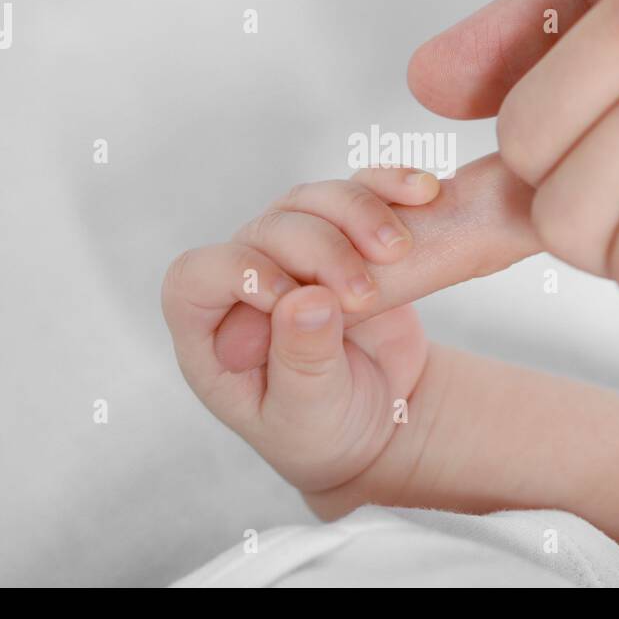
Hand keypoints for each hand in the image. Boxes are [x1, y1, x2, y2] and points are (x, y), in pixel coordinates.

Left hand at [161, 159, 537, 491]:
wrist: (383, 419)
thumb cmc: (325, 431)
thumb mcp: (310, 415)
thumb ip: (303, 363)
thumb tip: (304, 300)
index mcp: (212, 332)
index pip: (197, 276)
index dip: (240, 272)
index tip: (292, 297)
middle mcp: (244, 281)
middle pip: (266, 230)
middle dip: (317, 250)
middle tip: (364, 294)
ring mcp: (293, 252)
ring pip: (311, 200)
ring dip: (356, 213)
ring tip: (398, 250)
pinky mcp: (345, 235)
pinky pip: (359, 193)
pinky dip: (389, 187)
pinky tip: (422, 192)